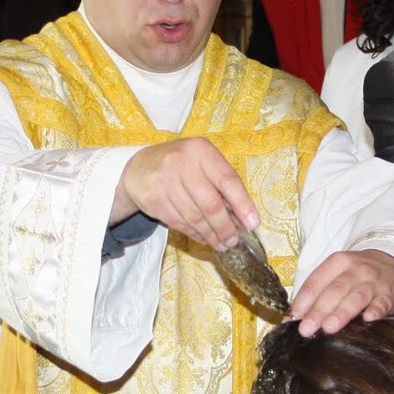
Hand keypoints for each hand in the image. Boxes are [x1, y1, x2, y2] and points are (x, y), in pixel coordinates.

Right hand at [114, 138, 256, 248]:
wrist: (139, 167)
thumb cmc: (181, 165)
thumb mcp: (201, 162)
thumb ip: (221, 181)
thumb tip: (243, 215)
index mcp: (200, 150)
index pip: (228, 180)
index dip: (243, 204)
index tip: (253, 224)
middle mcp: (181, 162)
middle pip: (211, 204)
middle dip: (226, 227)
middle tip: (234, 240)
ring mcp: (164, 181)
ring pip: (195, 217)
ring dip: (211, 234)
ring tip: (221, 243)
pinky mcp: (152, 199)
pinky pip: (179, 223)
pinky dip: (194, 234)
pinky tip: (203, 238)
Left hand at [289, 249, 393, 336]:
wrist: (392, 266)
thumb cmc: (355, 276)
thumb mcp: (335, 275)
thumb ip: (315, 295)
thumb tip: (290, 320)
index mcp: (337, 262)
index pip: (316, 282)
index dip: (303, 301)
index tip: (293, 319)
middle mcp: (355, 270)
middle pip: (335, 290)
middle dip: (319, 310)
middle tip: (306, 329)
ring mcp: (374, 282)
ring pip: (356, 297)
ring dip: (342, 312)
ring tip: (329, 328)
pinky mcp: (389, 295)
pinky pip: (382, 303)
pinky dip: (375, 311)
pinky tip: (368, 320)